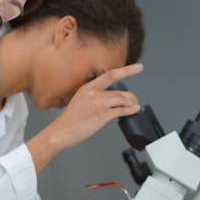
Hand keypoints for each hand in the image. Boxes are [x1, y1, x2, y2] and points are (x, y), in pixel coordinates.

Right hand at [26, 63, 141, 171]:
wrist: (61, 131)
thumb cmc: (69, 120)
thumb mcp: (79, 100)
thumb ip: (93, 96)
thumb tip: (109, 98)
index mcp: (87, 88)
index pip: (110, 75)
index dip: (127, 70)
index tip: (138, 67)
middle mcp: (93, 94)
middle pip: (119, 92)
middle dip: (130, 96)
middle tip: (134, 100)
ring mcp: (98, 104)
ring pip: (122, 100)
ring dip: (131, 103)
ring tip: (134, 106)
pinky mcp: (101, 116)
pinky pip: (121, 111)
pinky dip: (130, 110)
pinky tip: (134, 110)